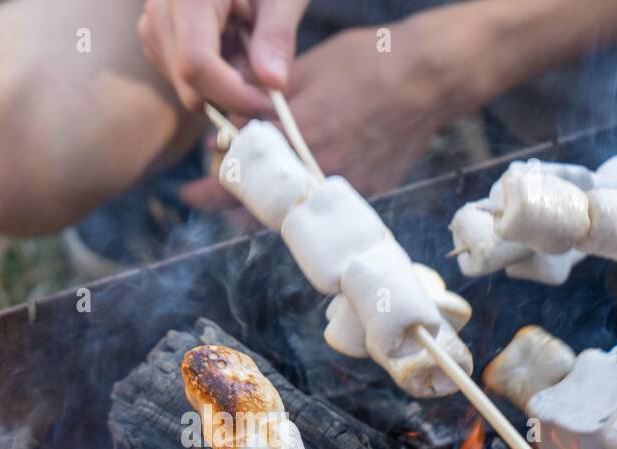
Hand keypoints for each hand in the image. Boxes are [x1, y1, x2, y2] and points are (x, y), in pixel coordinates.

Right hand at [137, 0, 309, 113]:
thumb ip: (277, 37)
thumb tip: (275, 84)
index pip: (196, 63)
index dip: (233, 94)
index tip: (269, 102)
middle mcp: (159, 9)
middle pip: (189, 81)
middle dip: (232, 91)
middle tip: (266, 68)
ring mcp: (151, 25)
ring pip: (186, 86)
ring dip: (224, 82)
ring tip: (246, 40)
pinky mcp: (154, 38)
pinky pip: (183, 77)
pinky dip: (213, 75)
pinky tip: (230, 42)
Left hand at [180, 15, 490, 209]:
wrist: (429, 78)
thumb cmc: (366, 63)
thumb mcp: (304, 73)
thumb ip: (262, 105)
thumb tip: (225, 129)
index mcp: (293, 138)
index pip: (237, 180)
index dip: (207, 191)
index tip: (188, 194)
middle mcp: (314, 171)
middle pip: (257, 211)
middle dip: (228, 207)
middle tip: (207, 198)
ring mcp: (343, 188)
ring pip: (289, 217)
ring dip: (262, 210)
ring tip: (244, 200)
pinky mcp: (368, 194)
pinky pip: (323, 210)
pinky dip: (301, 204)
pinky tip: (293, 190)